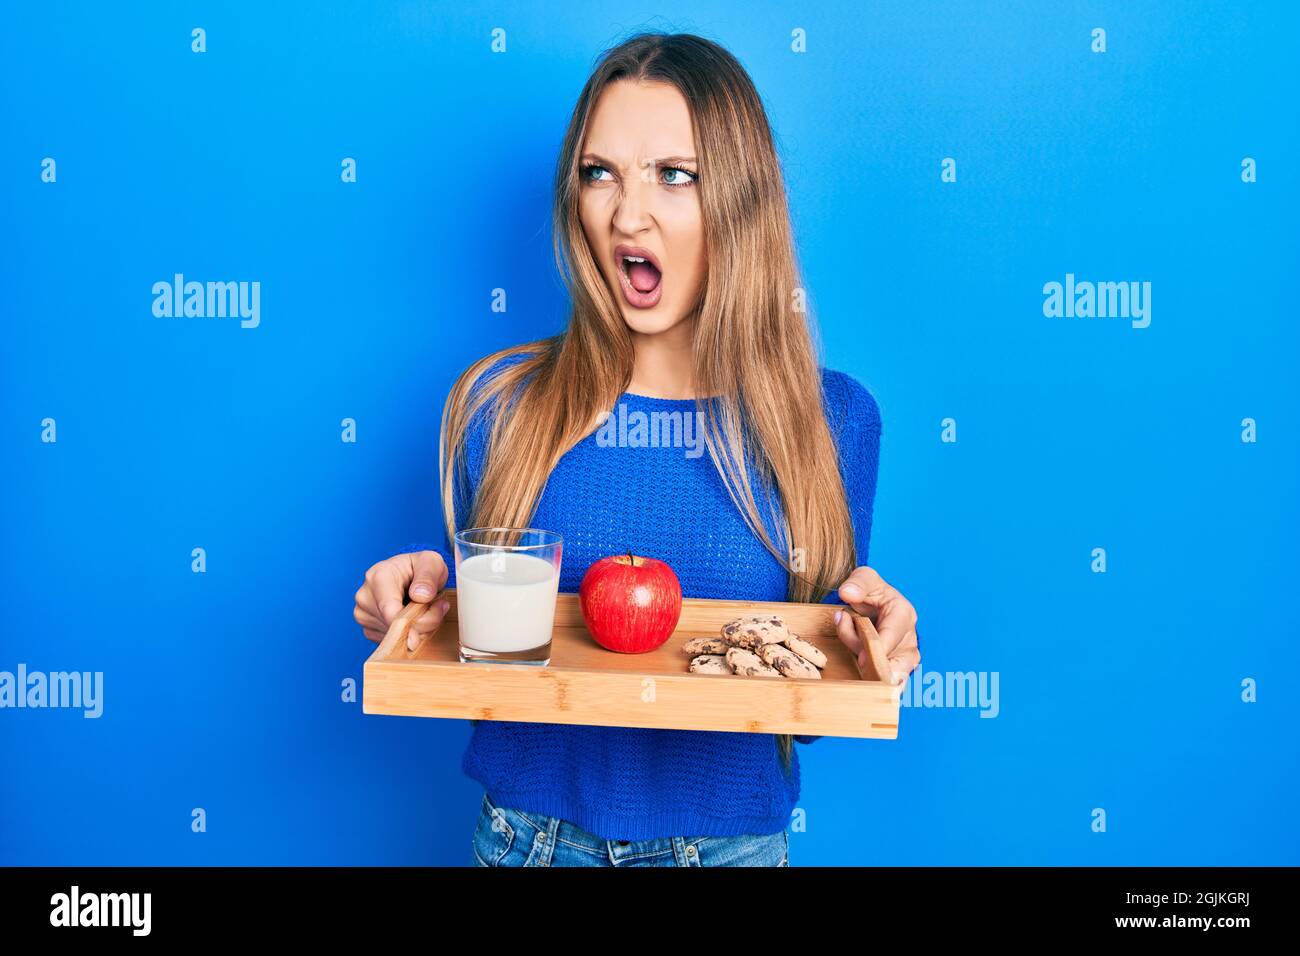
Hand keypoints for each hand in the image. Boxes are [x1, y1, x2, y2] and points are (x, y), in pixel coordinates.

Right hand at [354, 550, 450, 649]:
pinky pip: (389, 641)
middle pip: (393, 626)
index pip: (390, 611)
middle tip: (438, 608)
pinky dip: (404, 636)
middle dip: (421, 624)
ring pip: (392, 636)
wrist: (410, 574)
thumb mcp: (432, 562)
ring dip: (414, 630)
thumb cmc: (421, 567)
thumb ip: (428, 577)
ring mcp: (362, 613)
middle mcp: (365, 596)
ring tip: (423, 611)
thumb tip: (420, 596)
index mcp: (377, 577)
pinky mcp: (367, 628)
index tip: (427, 628)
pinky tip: (411, 620)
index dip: (410, 625)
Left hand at [833, 566, 920, 687]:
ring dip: (878, 676)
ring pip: (896, 673)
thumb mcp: (863, 578)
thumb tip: (847, 594)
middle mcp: (908, 636)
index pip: (893, 633)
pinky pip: (894, 682)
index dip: (877, 647)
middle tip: (869, 674)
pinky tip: (872, 694)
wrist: (871, 604)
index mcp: (903, 612)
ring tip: (866, 680)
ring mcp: (905, 654)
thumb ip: (857, 583)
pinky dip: (882, 688)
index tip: (862, 657)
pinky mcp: (898, 667)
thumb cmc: (869, 590)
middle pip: (897, 658)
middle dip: (880, 666)